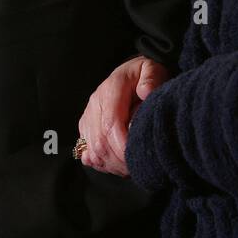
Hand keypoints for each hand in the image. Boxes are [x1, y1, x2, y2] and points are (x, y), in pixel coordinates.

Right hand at [77, 54, 171, 177]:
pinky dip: (99, 161)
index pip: (111, 125)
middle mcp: (95, 103)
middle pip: (100, 141)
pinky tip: (114, 165)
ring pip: (92, 148)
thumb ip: (150, 79)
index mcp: (111, 90)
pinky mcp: (86, 124)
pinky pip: (86, 148)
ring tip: (129, 168)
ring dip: (111, 163)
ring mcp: (88, 115)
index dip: (123, 146)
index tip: (138, 157)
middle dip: (118, 160)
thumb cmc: (144, 73)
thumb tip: (146, 92)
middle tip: (137, 167)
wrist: (131, 72)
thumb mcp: (152, 69)